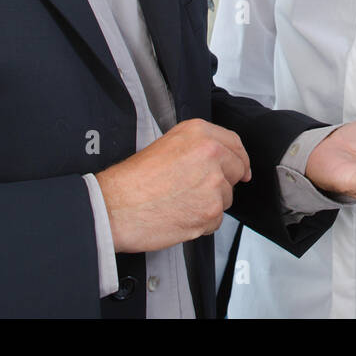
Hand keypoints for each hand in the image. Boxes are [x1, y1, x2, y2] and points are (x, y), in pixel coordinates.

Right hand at [96, 119, 250, 253]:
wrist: (115, 207)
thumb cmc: (132, 181)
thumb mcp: (166, 144)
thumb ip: (196, 145)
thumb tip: (215, 155)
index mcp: (199, 133)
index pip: (235, 144)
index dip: (238, 158)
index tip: (240, 167)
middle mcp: (211, 154)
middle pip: (237, 170)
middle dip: (223, 181)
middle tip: (198, 189)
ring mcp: (213, 184)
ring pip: (227, 197)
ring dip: (210, 203)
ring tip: (182, 201)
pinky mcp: (211, 211)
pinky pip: (216, 220)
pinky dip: (202, 222)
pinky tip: (181, 214)